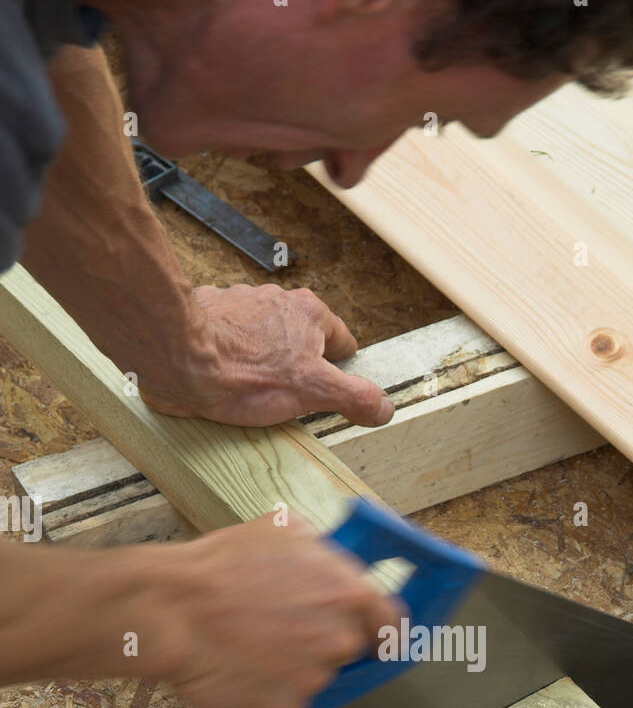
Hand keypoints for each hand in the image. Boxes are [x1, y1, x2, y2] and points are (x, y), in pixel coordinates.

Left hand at [138, 283, 394, 427]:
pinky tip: (219, 378)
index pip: (341, 341)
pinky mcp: (208, 314)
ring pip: (264, 337)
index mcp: (309, 313)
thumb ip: (354, 397)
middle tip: (286, 396)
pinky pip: (229, 338)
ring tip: (248, 390)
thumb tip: (384, 407)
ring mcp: (240, 303)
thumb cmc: (242, 374)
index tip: (328, 391)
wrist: (174, 355)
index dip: (338, 370)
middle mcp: (276, 300)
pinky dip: (228, 356)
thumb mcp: (312, 392)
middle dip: (296, 365)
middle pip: (301, 338)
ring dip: (261, 359)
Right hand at [143, 511, 400, 707]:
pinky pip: (287, 698)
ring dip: (293, 663)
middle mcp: (341, 639)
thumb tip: (338, 563)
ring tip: (251, 641)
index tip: (375, 634)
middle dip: (325, 640)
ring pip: (316, 674)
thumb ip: (326, 553)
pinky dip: (268, 687)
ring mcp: (315, 677)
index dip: (381, 628)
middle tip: (284, 628)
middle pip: (351, 650)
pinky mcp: (287, 707)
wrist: (171, 611)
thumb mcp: (283, 530)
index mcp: (349, 592)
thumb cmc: (220, 566)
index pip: (392, 622)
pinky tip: (241, 664)